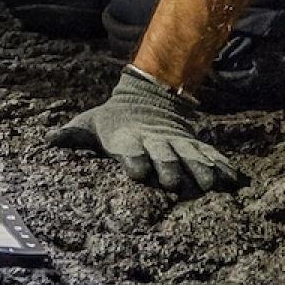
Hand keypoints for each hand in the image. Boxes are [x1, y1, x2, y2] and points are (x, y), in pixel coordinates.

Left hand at [48, 69, 244, 194]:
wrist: (145, 99)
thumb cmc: (111, 122)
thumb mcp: (89, 123)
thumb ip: (72, 134)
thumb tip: (49, 139)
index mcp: (127, 138)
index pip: (129, 150)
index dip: (132, 160)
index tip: (135, 173)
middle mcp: (154, 141)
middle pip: (162, 155)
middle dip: (168, 168)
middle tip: (172, 184)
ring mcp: (176, 143)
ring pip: (190, 156)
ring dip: (200, 170)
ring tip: (210, 185)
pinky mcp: (194, 145)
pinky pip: (210, 155)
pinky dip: (222, 166)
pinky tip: (234, 180)